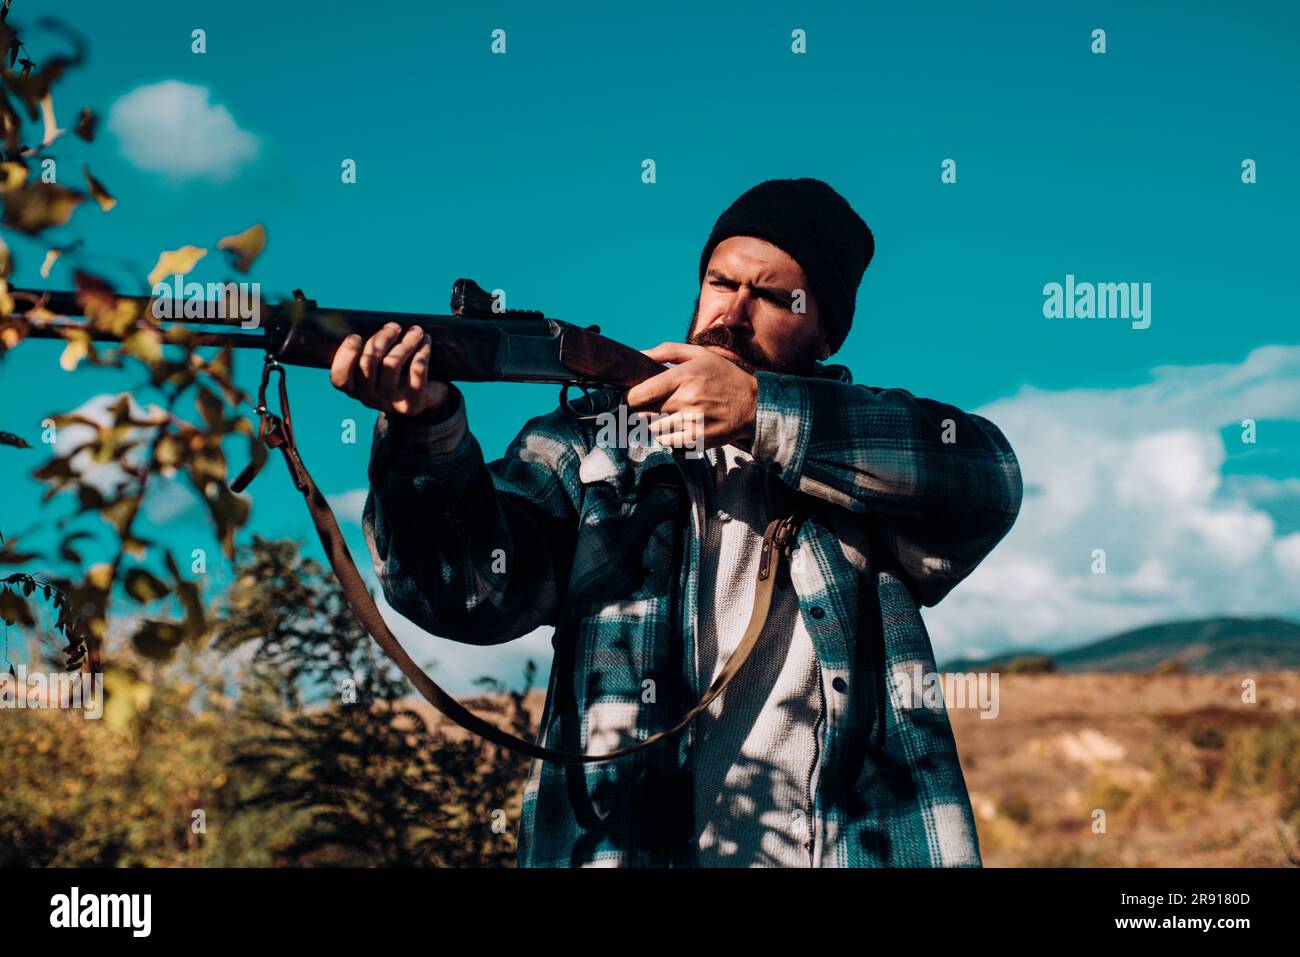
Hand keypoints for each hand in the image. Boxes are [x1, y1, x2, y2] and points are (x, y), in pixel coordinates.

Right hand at [329, 322, 448, 417]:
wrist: (428, 399)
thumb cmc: (399, 374)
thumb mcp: (380, 365)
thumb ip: (372, 349)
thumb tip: (381, 324)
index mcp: (355, 388)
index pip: (339, 378)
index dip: (345, 356)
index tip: (356, 336)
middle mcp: (368, 398)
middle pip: (367, 363)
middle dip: (382, 338)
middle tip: (395, 326)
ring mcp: (389, 402)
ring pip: (391, 364)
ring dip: (405, 342)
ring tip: (416, 331)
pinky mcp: (411, 404)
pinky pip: (415, 373)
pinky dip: (422, 353)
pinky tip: (425, 343)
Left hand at [626, 342, 757, 450]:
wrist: (752, 404)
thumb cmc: (723, 376)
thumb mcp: (699, 354)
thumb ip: (666, 351)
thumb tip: (639, 354)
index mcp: (684, 376)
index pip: (639, 393)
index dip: (630, 395)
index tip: (633, 394)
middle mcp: (686, 400)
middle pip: (643, 411)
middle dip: (642, 407)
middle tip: (652, 402)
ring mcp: (692, 422)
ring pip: (652, 427)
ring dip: (655, 421)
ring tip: (669, 413)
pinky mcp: (697, 439)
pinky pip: (666, 441)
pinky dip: (666, 435)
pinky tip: (677, 426)